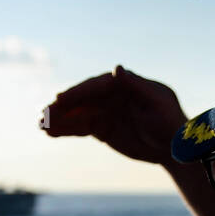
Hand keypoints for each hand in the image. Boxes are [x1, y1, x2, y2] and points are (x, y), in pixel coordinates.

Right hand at [42, 65, 187, 165]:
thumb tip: (116, 69)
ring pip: (78, 114)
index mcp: (124, 84)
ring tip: (40, 125)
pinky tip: (49, 133)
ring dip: (59, 119)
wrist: (174, 146)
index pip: (96, 86)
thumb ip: (137, 86)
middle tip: (43, 114)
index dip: (78, 93)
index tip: (60, 99)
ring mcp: (105, 112)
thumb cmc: (170, 121)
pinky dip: (65, 130)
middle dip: (63, 107)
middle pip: (83, 100)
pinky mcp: (102, 128)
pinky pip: (80, 127)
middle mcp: (111, 96)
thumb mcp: (157, 103)